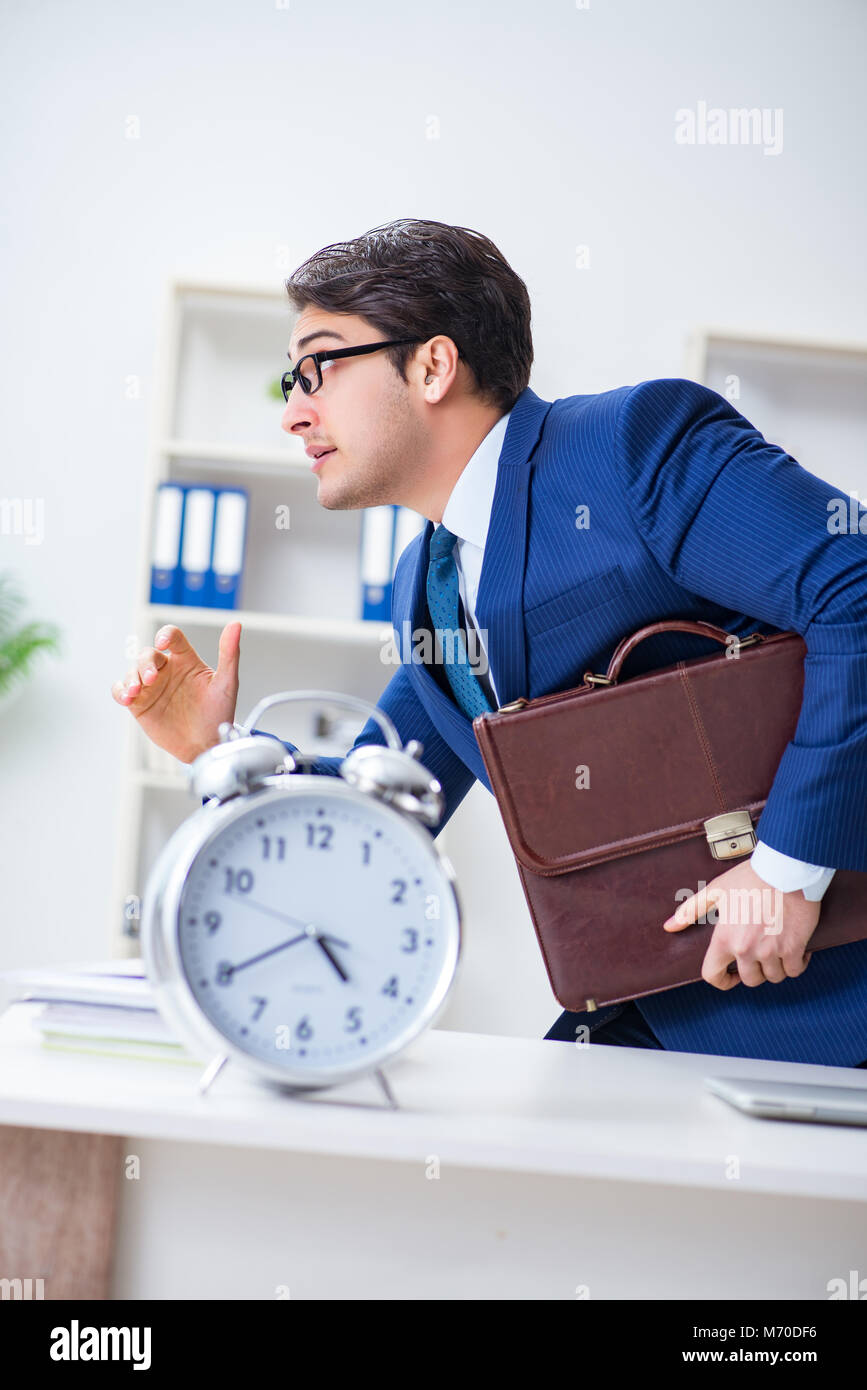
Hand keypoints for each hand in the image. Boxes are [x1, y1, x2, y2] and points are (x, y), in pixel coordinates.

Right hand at [110, 621, 240, 763]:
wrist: (206, 745)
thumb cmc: (219, 713)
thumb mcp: (227, 683)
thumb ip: (229, 654)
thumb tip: (236, 624)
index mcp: (186, 660)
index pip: (172, 637)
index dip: (166, 635)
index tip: (163, 643)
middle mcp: (166, 670)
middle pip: (148, 654)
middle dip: (146, 664)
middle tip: (151, 679)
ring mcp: (151, 686)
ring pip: (133, 671)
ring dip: (131, 678)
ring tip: (135, 691)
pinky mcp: (139, 703)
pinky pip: (121, 690)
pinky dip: (120, 691)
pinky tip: (127, 698)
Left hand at [662, 858, 818, 990]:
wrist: (786, 868)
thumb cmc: (751, 877)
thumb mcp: (717, 890)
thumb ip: (692, 909)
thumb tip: (670, 925)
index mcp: (725, 938)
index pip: (713, 975)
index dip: (721, 980)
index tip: (731, 975)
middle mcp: (746, 949)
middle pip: (750, 980)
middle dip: (754, 970)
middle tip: (758, 954)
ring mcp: (771, 950)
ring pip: (774, 976)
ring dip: (775, 966)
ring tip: (776, 948)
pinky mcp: (794, 947)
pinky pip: (795, 969)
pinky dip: (796, 962)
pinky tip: (794, 949)